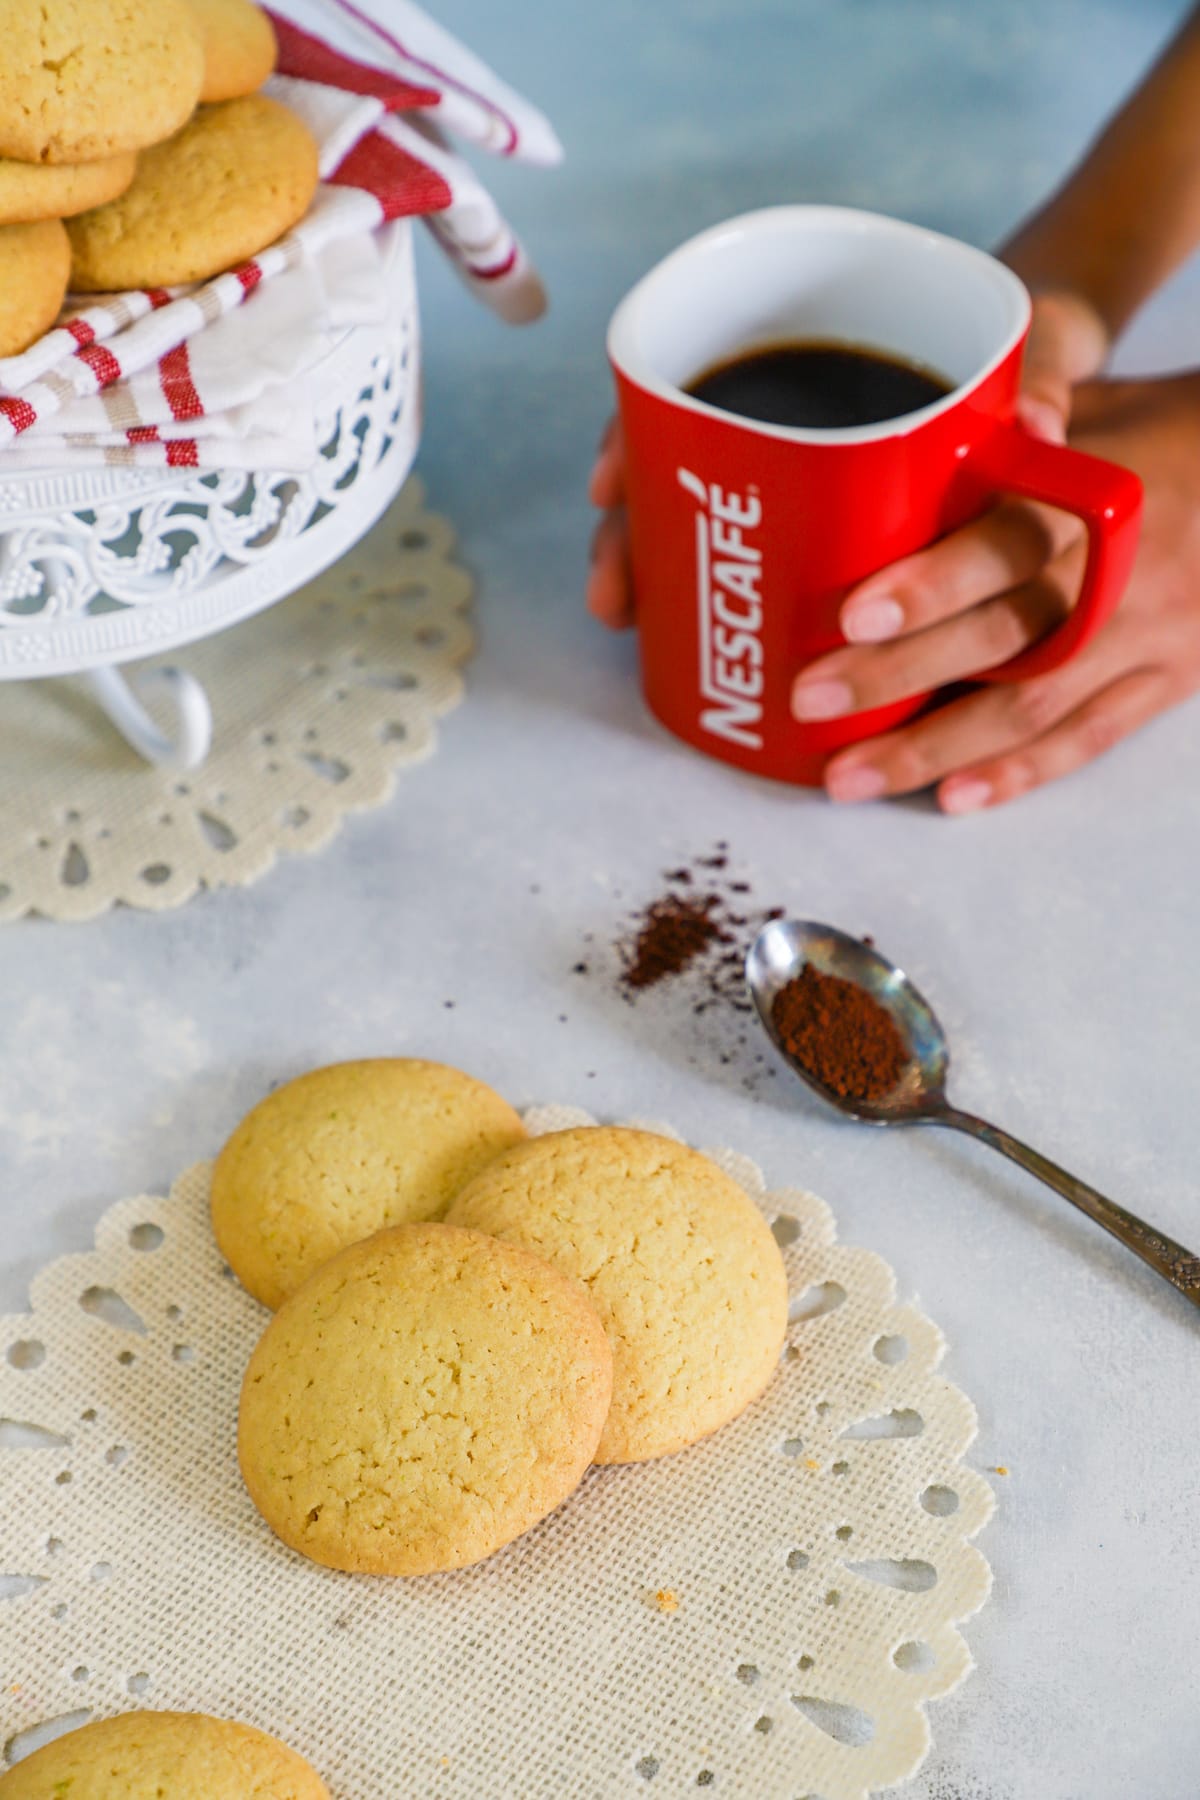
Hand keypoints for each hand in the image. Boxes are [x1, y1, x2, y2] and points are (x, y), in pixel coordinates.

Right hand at [584, 290, 1106, 632]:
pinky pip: (741, 559)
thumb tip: (1036, 426)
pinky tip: (679, 639)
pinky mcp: (820, 530)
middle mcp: (788, 410)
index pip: (698, 379)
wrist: (1048, 369)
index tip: (611, 482)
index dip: (639, 431)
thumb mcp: (1041, 342)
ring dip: (650, 570)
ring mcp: (793, 472)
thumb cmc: (1028, 345)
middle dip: (630, 531)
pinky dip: (706, 595)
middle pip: (674, 462)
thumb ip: (1042, 370)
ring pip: (692, 515)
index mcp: (823, 351)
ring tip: (627, 623)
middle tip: (613, 597)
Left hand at [795, 306, 1199, 810]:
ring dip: (936, 749)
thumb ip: (1023, 405)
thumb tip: (953, 411)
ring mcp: (1151, 640)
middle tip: (812, 702)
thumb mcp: (1101, 398)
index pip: (1012, 544)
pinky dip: (1018, 773)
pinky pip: (1088, 740)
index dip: (933, 584)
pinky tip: (953, 797)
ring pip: (1034, 708)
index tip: (852, 616)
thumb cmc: (1158, 437)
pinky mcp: (1168, 682)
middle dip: (898, 677)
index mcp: (1105, 499)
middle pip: (1004, 639)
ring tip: (851, 777)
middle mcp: (1128, 578)